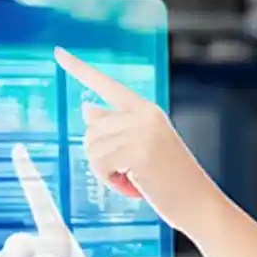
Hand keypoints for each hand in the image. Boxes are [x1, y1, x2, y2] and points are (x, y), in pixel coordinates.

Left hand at [55, 47, 225, 236]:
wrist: (199, 203)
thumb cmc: (170, 179)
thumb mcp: (144, 145)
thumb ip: (117, 126)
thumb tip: (87, 108)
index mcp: (146, 109)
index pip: (107, 85)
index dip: (80, 69)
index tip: (58, 53)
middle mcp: (143, 115)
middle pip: (91, 129)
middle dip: (101, 157)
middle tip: (129, 173)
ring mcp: (141, 132)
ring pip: (92, 148)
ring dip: (106, 171)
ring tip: (134, 179)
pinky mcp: (137, 152)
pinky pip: (100, 165)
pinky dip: (110, 181)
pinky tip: (132, 187)